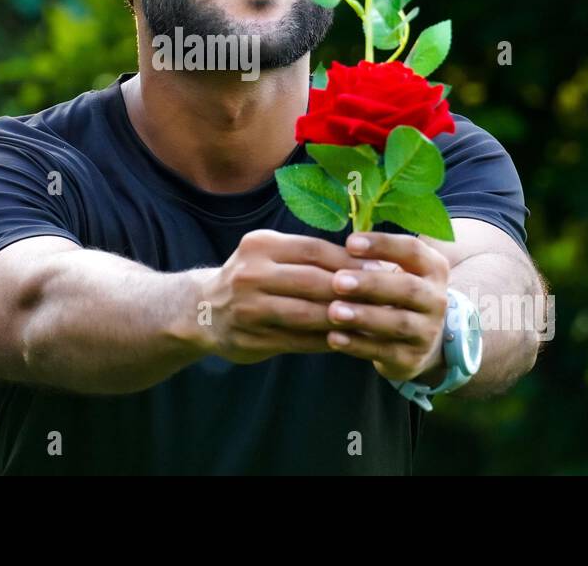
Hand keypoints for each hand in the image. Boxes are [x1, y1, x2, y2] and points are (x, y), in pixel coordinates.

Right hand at [199, 229, 373, 364]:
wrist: (202, 310)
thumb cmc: (250, 278)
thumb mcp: (269, 254)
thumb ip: (309, 257)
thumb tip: (368, 260)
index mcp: (259, 246)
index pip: (313, 250)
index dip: (349, 260)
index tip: (381, 269)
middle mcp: (250, 275)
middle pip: (313, 281)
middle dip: (352, 290)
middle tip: (385, 297)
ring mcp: (248, 309)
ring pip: (307, 315)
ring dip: (343, 319)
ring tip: (373, 321)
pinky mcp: (250, 340)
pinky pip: (298, 341)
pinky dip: (326, 341)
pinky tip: (347, 340)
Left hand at [324, 231, 449, 381]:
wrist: (420, 342)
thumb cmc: (395, 294)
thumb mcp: (395, 272)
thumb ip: (372, 258)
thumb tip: (339, 242)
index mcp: (432, 269)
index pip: (412, 250)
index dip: (382, 245)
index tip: (350, 242)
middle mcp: (436, 299)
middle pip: (408, 288)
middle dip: (371, 284)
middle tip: (338, 281)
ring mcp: (427, 331)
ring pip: (398, 323)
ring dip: (364, 316)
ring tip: (333, 311)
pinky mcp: (412, 358)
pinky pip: (385, 351)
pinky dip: (358, 345)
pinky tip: (334, 337)